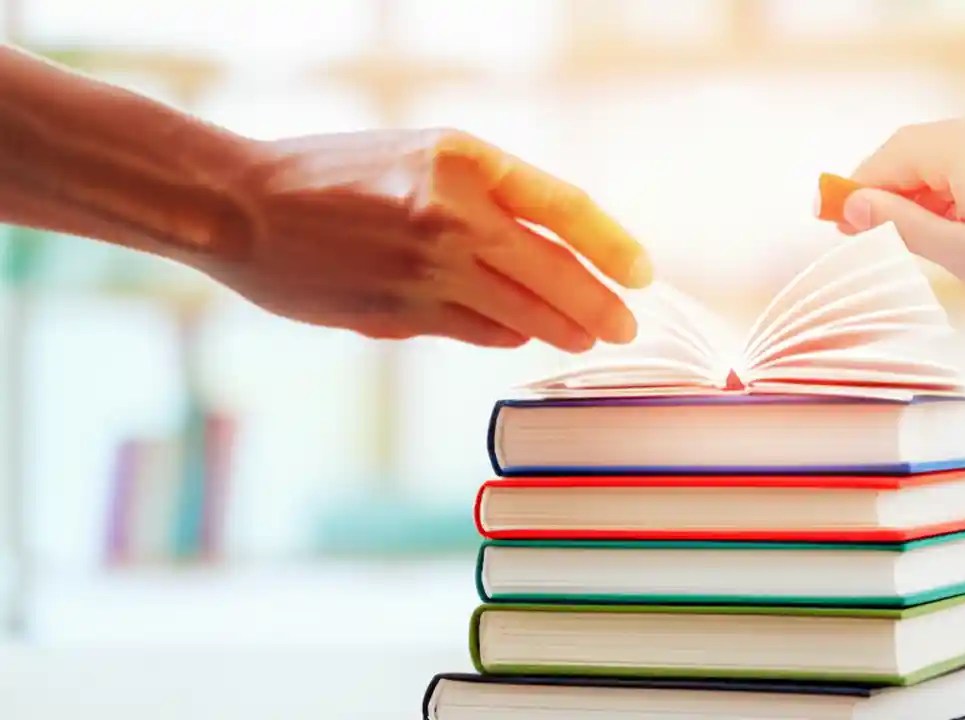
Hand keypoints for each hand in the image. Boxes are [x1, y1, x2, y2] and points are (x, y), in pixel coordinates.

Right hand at [201, 129, 651, 350]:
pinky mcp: (403, 313)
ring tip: (585, 338)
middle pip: (555, 271)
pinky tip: (517, 336)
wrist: (243, 207)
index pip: (566, 207)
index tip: (641, 272)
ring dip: (561, 329)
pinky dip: (504, 335)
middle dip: (600, 305)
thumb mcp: (420, 156)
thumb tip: (546, 256)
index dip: (612, 245)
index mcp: (465, 160)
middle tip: (625, 326)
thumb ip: (484, 199)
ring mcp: (429, 267)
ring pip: (521, 312)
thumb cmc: (334, 175)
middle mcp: (455, 213)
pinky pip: (476, 331)